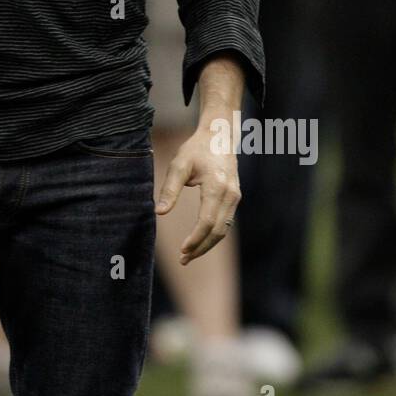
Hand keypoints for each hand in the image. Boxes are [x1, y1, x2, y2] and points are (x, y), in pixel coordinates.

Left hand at [155, 124, 240, 263]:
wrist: (219, 135)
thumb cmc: (196, 149)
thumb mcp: (179, 164)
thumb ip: (170, 189)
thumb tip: (160, 213)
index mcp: (217, 186)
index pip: (207, 221)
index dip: (195, 239)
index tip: (182, 250)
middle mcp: (230, 194)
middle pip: (218, 231)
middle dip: (201, 248)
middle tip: (183, 259)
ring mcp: (235, 197)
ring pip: (224, 229)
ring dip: (207, 245)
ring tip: (189, 255)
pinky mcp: (234, 198)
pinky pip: (225, 223)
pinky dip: (213, 235)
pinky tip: (199, 241)